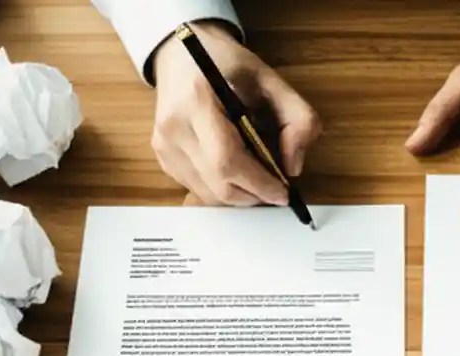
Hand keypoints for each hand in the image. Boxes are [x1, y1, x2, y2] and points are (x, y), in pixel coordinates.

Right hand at [151, 22, 321, 205]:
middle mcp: (173, 128)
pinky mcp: (162, 158)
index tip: (284, 192)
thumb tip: (293, 167)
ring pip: (207, 194)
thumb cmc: (225, 64)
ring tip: (257, 179)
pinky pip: (197, 189)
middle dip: (253, 195)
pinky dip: (221, 190)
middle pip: (217, 185)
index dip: (259, 183)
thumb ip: (297, 117)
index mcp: (197, 100)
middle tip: (275, 190)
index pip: (227, 160)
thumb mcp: (270, 79)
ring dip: (239, 196)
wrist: (180, 54)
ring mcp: (163, 146)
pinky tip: (235, 172)